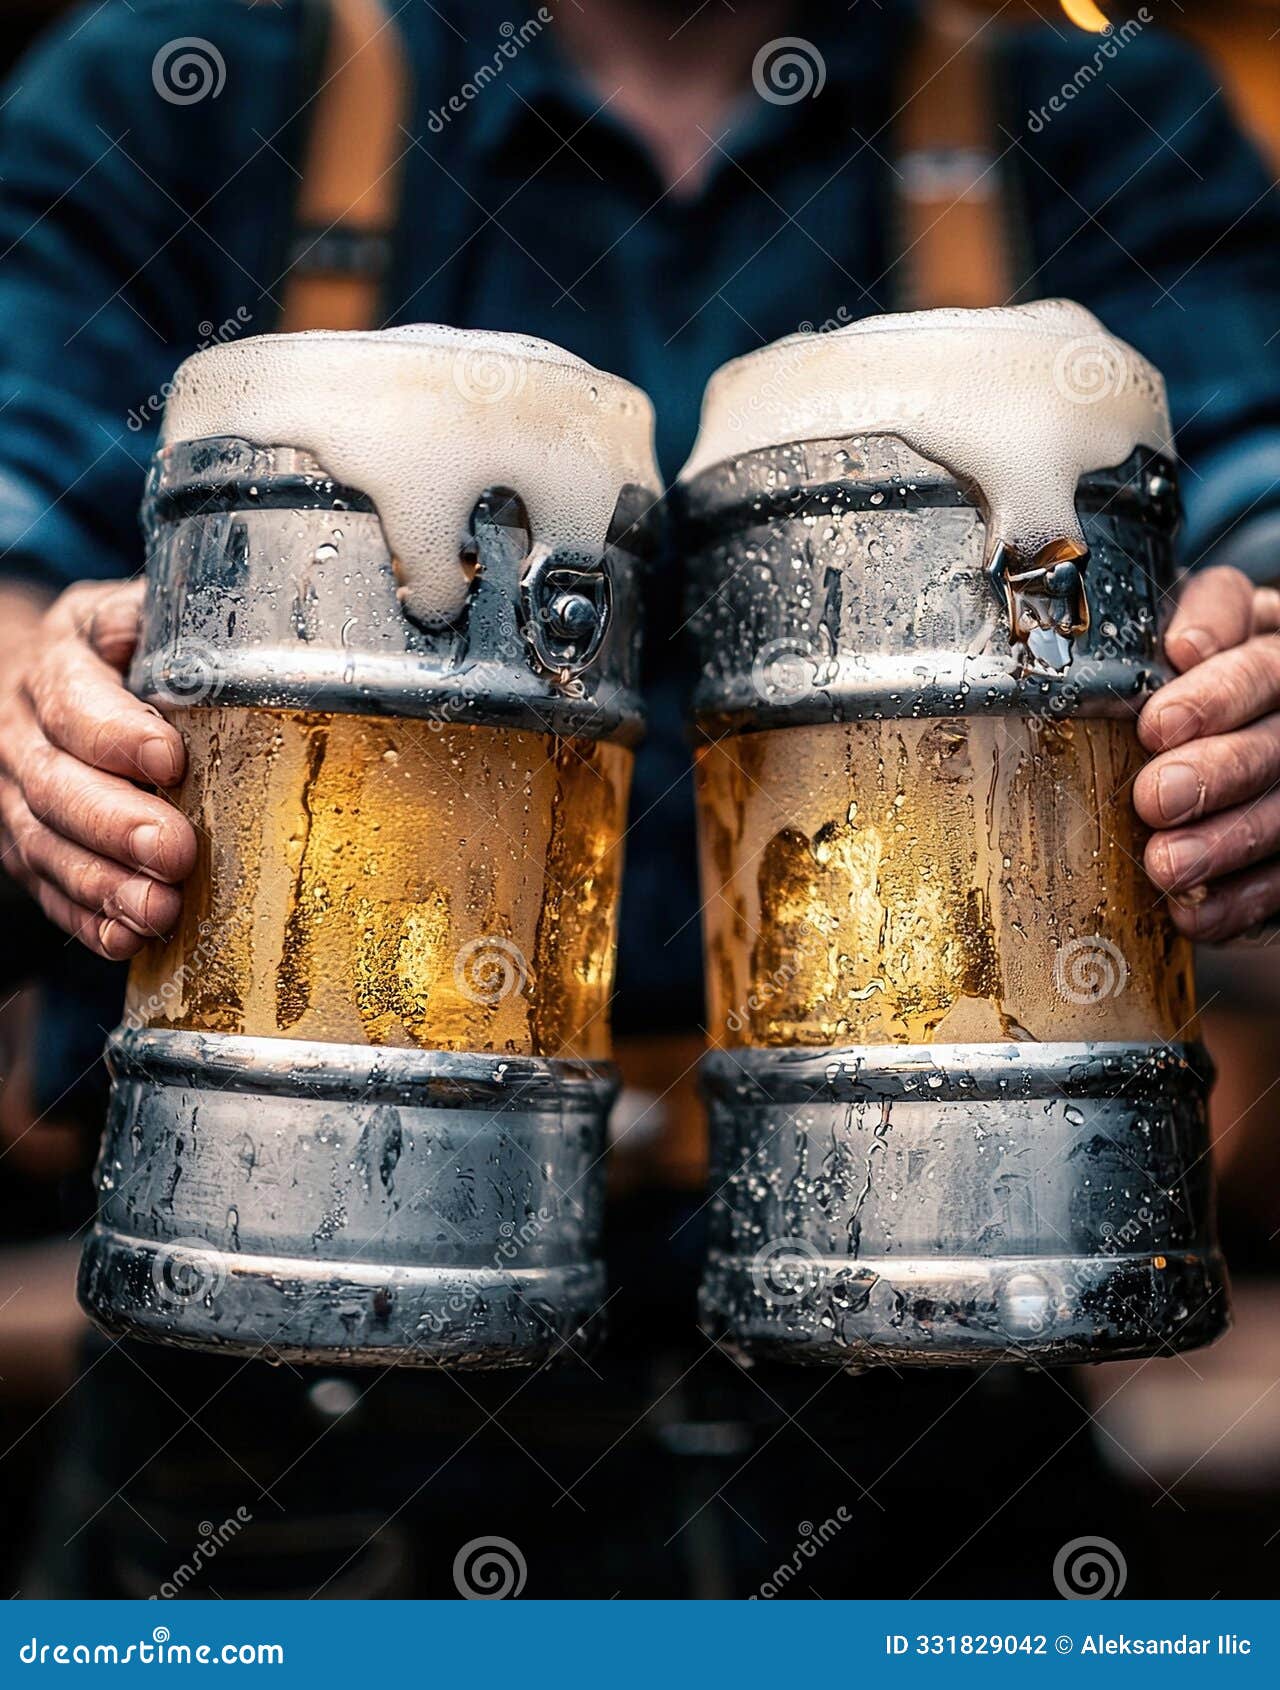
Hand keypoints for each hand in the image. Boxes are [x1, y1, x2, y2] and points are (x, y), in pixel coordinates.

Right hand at [0, 579, 195, 958]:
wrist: (43, 676)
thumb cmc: (120, 647)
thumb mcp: (137, 612)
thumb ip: (172, 624)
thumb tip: (244, 633)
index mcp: (55, 664)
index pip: (73, 700)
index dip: (115, 732)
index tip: (170, 759)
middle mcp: (21, 730)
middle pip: (54, 783)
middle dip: (115, 823)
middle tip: (174, 851)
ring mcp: (16, 793)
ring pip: (45, 843)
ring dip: (103, 884)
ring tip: (159, 911)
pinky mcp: (26, 844)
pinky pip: (46, 887)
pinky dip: (86, 917)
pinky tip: (126, 939)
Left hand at [1135, 566, 1279, 941]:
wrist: (1212, 724)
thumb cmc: (1174, 676)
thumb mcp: (1168, 637)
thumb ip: (1182, 631)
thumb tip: (1185, 647)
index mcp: (1269, 651)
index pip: (1261, 667)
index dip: (1217, 696)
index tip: (1157, 726)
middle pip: (1274, 746)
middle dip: (1217, 774)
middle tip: (1156, 798)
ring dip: (1225, 845)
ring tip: (1167, 864)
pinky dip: (1239, 902)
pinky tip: (1193, 912)